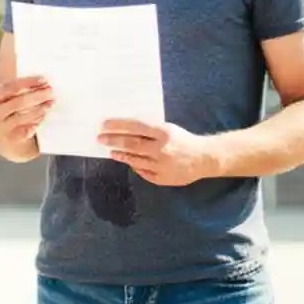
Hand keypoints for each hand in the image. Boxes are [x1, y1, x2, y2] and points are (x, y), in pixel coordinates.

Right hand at [0, 75, 53, 143]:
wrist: (4, 136)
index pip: (11, 87)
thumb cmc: (11, 111)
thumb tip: (43, 82)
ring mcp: (2, 127)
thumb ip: (22, 89)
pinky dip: (35, 123)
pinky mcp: (11, 138)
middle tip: (50, 91)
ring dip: (39, 110)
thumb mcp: (10, 98)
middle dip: (36, 96)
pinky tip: (43, 117)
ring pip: (22, 117)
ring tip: (50, 103)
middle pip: (18, 103)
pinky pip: (25, 130)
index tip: (43, 79)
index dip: (28, 82)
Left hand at [97, 119, 220, 186]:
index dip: (118, 125)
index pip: (135, 126)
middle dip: (113, 141)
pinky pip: (143, 172)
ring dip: (120, 155)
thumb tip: (124, 127)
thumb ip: (149, 129)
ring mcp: (161, 165)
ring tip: (111, 151)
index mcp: (164, 132)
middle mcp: (162, 149)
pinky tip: (128, 161)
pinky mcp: (162, 178)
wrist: (204, 158)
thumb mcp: (168, 128)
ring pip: (135, 159)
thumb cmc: (183, 140)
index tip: (103, 125)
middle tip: (100, 138)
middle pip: (131, 144)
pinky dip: (134, 166)